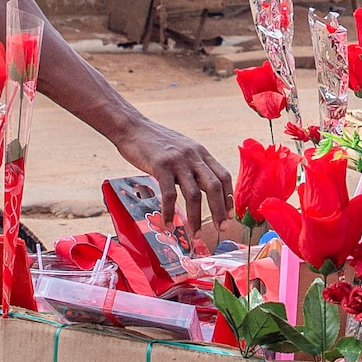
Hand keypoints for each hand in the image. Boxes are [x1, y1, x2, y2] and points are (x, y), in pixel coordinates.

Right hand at [113, 117, 231, 236]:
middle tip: (221, 228)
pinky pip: (169, 194)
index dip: (228, 197)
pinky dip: (169, 212)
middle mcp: (193, 156)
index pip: (223, 176)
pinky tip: (168, 223)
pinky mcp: (161, 166)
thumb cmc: (155, 141)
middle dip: (219, 210)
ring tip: (194, 234)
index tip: (228, 214)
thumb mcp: (181, 149)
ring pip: (194, 194)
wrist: (132, 127)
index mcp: (201, 153)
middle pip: (214, 186)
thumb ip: (192, 165)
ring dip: (196, 217)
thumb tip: (200, 186)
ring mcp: (177, 161)